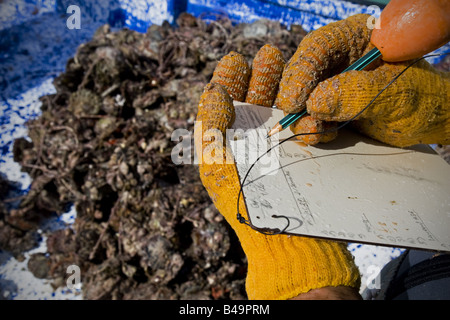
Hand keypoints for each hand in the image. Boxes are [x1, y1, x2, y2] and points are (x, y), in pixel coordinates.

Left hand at [194, 45, 360, 299]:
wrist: (289, 243)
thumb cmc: (247, 208)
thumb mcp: (219, 170)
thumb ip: (212, 130)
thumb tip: (212, 92)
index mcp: (223, 151)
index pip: (222, 108)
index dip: (228, 82)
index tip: (236, 60)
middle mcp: (247, 149)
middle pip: (252, 104)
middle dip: (260, 77)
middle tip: (270, 53)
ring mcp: (276, 153)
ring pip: (277, 111)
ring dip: (283, 86)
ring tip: (288, 63)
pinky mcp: (300, 159)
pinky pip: (300, 127)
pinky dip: (302, 110)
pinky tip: (307, 95)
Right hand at [276, 14, 449, 146]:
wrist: (430, 121)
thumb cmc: (424, 99)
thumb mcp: (396, 93)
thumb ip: (357, 94)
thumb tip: (315, 103)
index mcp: (357, 38)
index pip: (319, 46)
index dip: (302, 70)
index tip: (294, 99)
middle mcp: (339, 58)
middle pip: (302, 70)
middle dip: (295, 95)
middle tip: (294, 114)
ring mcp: (332, 83)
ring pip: (300, 96)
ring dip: (301, 116)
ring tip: (314, 130)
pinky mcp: (330, 107)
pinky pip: (308, 116)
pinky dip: (309, 128)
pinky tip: (322, 134)